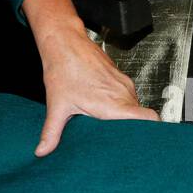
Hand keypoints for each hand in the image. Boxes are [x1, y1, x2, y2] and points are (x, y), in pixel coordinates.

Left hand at [35, 20, 158, 156]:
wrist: (64, 41)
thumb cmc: (63, 68)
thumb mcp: (57, 106)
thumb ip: (52, 133)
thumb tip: (43, 151)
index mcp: (114, 104)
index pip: (149, 120)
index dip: (150, 134)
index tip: (141, 144)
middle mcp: (123, 93)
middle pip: (142, 117)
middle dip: (133, 130)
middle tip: (119, 141)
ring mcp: (123, 83)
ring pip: (134, 106)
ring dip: (124, 116)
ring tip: (108, 125)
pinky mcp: (119, 76)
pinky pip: (126, 95)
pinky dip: (118, 104)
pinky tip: (102, 108)